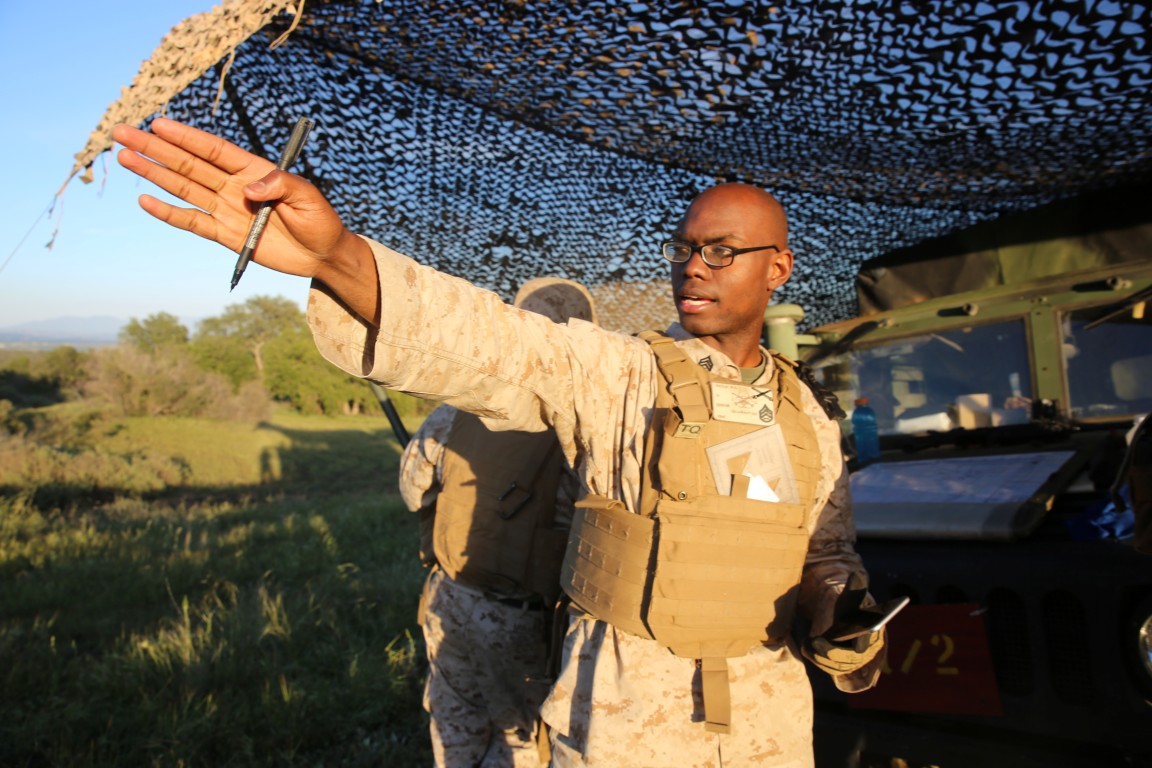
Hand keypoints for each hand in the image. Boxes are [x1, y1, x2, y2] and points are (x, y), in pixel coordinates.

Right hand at [113, 118, 378, 322]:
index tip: (158, 124)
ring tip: (125, 158)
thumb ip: (280, 185)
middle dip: (155, 149)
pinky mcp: (226, 236)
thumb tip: (246, 189)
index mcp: (253, 171)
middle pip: (188, 164)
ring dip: (154, 173)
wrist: (323, 255)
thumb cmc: (320, 220)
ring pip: (183, 188)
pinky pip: (192, 222)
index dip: (185, 137)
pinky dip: (169, 213)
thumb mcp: (308, 197)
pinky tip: (145, 201)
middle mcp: (234, 187)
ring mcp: (227, 210)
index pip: (212, 150)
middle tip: (122, 133)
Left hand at [802, 571, 886, 674]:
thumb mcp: (850, 595)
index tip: (844, 641)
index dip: (859, 642)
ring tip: (807, 644)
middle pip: (850, 658)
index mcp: (873, 632)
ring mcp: (855, 661)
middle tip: (813, 642)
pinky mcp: (842, 667)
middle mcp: (867, 651)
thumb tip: (858, 574)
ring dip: (820, 656)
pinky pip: (830, 669)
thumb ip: (855, 587)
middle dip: (830, 651)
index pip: (868, 640)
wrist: (841, 617)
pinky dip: (817, 659)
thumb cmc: (847, 605)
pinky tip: (806, 649)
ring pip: (837, 665)